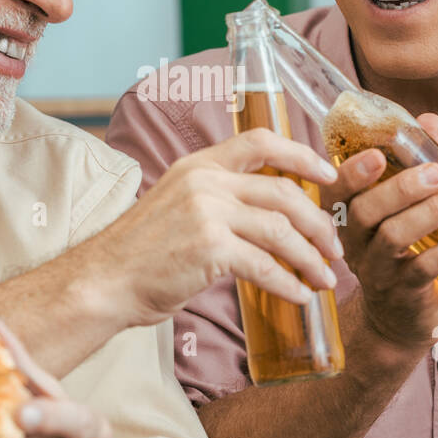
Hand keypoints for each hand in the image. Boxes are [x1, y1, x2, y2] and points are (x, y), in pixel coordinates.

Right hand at [91, 127, 343, 326]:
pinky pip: (266, 265)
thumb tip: (265, 215)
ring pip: (281, 229)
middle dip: (317, 222)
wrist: (103, 281)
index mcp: (199, 165)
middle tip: (334, 248)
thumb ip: (216, 199)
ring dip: (310, 257)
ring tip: (325, 278)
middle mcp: (206, 181)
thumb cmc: (140, 253)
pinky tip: (300, 296)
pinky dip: (289, 283)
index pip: (261, 141)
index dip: (302, 155)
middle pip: (282, 191)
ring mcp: (208, 212)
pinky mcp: (210, 248)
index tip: (328, 175)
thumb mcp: (177, 205)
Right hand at [319, 115, 437, 351]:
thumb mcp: (403, 206)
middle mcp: (352, 244)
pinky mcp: (403, 293)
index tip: (378, 155)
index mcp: (346, 217)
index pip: (336, 192)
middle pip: (365, 212)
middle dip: (402, 188)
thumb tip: (429, 121)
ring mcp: (376, 271)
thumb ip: (415, 163)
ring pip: (393, 238)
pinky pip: (423, 269)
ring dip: (432, 213)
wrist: (399, 317)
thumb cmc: (402, 249)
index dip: (352, 172)